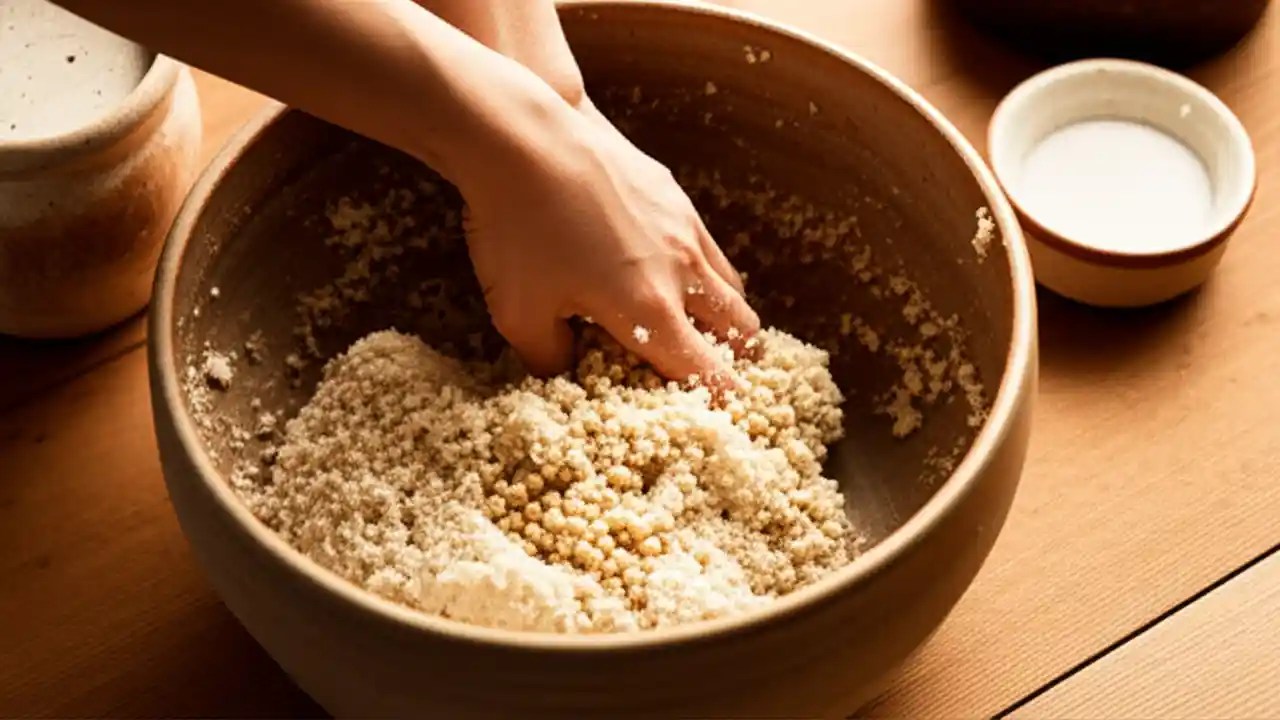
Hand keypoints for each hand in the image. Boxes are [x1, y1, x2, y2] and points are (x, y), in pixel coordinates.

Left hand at [461, 96, 758, 384]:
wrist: (522, 139)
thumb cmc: (517, 231)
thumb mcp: (518, 314)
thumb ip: (550, 361)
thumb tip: (565, 373)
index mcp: (652, 314)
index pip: (710, 374)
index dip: (720, 404)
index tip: (717, 418)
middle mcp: (684, 272)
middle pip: (742, 329)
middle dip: (736, 359)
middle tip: (713, 373)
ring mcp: (685, 228)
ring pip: (733, 284)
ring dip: (726, 314)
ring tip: (700, 326)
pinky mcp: (674, 195)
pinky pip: (707, 245)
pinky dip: (704, 271)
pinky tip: (667, 268)